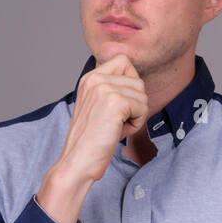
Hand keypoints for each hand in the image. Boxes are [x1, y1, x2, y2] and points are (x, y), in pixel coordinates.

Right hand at [56, 54, 148, 184]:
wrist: (78, 161)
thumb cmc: (91, 140)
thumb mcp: (98, 107)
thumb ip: (112, 90)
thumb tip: (137, 81)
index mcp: (89, 78)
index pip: (123, 61)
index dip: (131, 82)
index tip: (121, 104)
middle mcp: (95, 79)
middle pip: (138, 81)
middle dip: (135, 105)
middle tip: (117, 121)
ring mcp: (104, 89)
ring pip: (142, 95)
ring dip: (136, 116)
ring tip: (116, 127)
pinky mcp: (115, 102)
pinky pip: (143, 108)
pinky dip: (136, 124)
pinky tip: (119, 132)